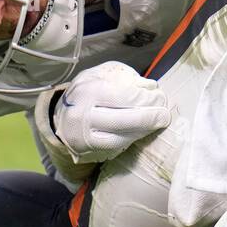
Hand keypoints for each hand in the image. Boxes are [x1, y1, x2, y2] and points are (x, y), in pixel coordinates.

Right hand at [49, 62, 171, 163]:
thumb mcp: (104, 74)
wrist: (63, 116)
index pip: (123, 97)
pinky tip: (142, 133)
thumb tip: (149, 87)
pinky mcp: (88, 151)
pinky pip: (114, 149)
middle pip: (121, 121)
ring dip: (142, 132)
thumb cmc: (90, 91)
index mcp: (88, 91)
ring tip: (156, 124)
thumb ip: (126, 77)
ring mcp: (84, 137)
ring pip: (118, 139)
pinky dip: (131, 141)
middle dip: (148, 118)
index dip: (146, 99)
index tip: (160, 97)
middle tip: (164, 115)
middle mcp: (83, 116)